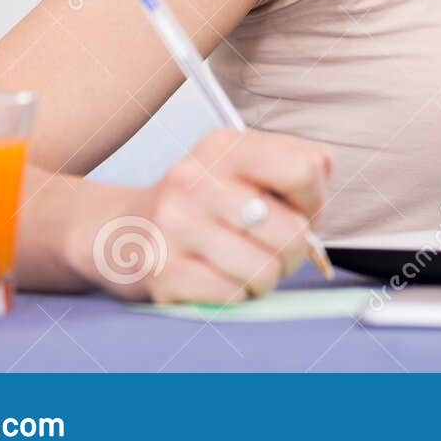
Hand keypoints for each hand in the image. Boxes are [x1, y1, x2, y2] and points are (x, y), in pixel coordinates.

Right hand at [74, 128, 330, 303]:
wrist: (120, 231)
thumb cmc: (201, 203)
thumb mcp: (240, 166)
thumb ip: (293, 167)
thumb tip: (321, 188)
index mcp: (224, 146)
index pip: (306, 170)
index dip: (314, 201)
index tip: (298, 211)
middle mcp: (196, 179)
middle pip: (292, 230)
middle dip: (295, 251)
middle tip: (275, 250)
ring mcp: (176, 226)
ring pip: (266, 269)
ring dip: (266, 278)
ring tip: (245, 264)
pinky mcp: (163, 272)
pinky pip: (233, 295)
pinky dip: (237, 295)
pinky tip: (218, 279)